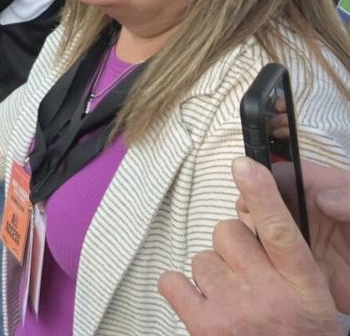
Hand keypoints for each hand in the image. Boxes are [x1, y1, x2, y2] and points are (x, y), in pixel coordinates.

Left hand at [158, 157, 342, 334]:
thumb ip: (287, 259)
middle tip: (246, 275)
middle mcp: (266, 293)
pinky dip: (180, 288)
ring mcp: (232, 309)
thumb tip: (252, 217)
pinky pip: (172, 281)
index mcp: (302, 285)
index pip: (280, 230)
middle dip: (233, 247)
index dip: (261, 194)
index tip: (245, 165)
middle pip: (228, 232)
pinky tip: (200, 304)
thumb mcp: (312, 299)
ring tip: (231, 300)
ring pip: (201, 257)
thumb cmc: (298, 335)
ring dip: (212, 273)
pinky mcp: (202, 325)